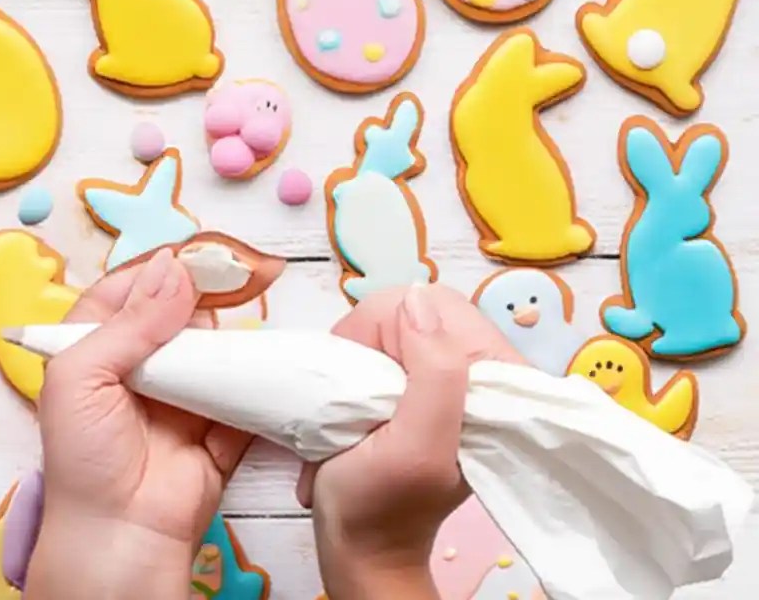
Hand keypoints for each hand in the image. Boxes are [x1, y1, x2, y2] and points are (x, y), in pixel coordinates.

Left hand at [26, 248, 252, 597]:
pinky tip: (265, 362)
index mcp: (94, 351)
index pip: (126, 293)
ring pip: (214, 348)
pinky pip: (245, 392)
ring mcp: (182, 398)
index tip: (191, 257)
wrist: (120, 534)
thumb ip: (130, 321)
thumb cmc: (84, 457)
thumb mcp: (82, 374)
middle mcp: (139, 369)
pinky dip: (258, 379)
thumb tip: (174, 269)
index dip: (156, 273)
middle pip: (177, 315)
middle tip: (233, 281)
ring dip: (230, 337)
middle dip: (202, 298)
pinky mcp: (220, 428)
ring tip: (243, 327)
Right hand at [301, 284, 526, 599]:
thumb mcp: (413, 447)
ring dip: (359, 356)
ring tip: (351, 404)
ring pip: (395, 323)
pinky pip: (387, 343)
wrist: (364, 547)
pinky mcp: (426, 383)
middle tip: (352, 394)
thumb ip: (434, 374)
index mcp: (496, 379)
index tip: (360, 380)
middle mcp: (484, 369)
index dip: (383, 331)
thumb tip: (416, 300)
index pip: (434, 306)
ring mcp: (453, 375)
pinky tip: (357, 402)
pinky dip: (360, 365)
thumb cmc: (380, 507)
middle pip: (414, 308)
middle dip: (368, 341)